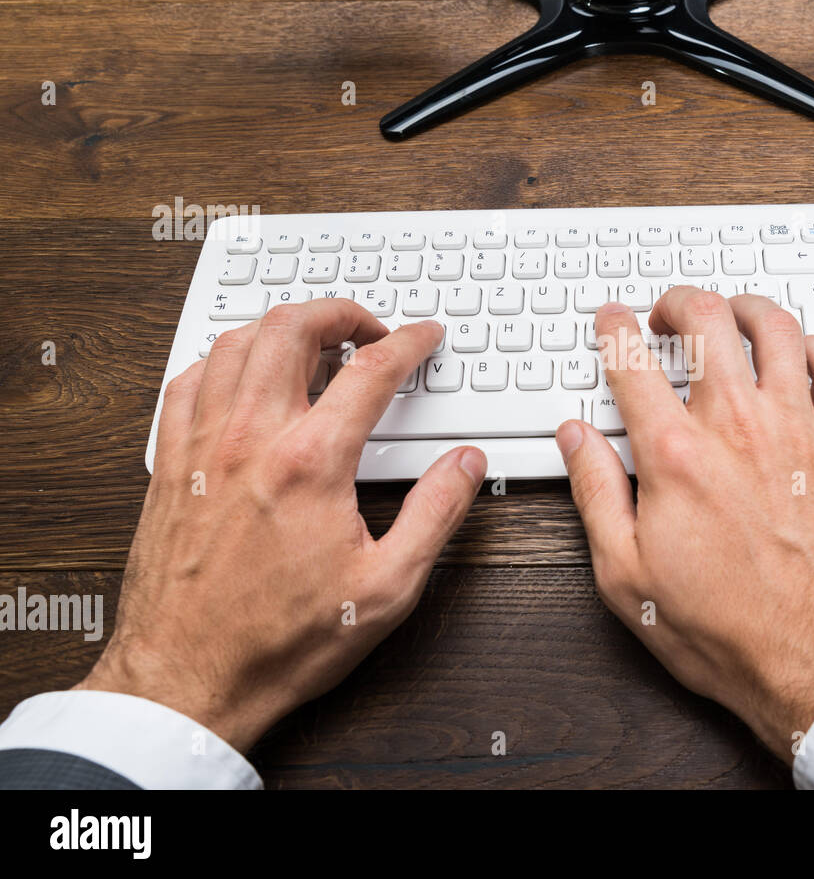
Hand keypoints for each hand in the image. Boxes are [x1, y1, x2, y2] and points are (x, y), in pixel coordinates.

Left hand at [76, 301, 485, 752]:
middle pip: (292, 330)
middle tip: (368, 327)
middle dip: (339, 312)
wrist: (187, 680)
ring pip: (235, 343)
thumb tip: (464, 464)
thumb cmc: (279, 642)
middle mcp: (250, 440)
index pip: (370, 370)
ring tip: (313, 341)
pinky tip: (241, 375)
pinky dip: (222, 360)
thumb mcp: (387, 588)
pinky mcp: (170, 466)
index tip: (423, 337)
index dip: (408, 342)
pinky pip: (188, 382)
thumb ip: (436, 514)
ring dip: (281, 328)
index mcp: (311, 463)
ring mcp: (202, 447)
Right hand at [556, 291, 813, 760]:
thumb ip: (596, 492)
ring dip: (745, 307)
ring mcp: (796, 430)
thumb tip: (576, 438)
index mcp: (675, 455)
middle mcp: (738, 427)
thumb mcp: (626, 574)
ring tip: (728, 314)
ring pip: (776, 327)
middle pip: (707, 320)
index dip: (613, 328)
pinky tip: (799, 354)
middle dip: (677, 301)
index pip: (632, 360)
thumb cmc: (726, 629)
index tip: (611, 322)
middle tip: (665, 315)